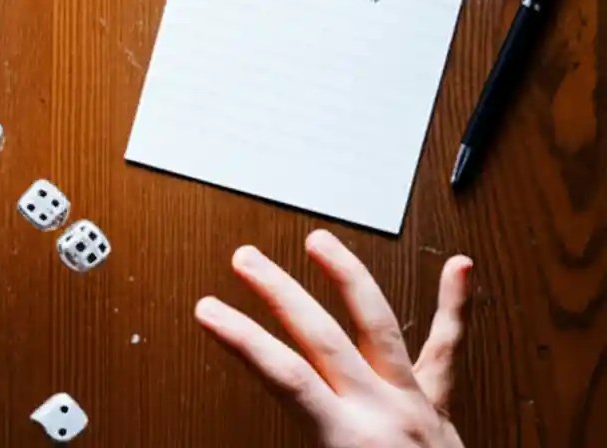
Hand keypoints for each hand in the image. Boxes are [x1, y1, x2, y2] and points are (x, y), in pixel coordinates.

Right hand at [195, 230, 472, 447]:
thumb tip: (252, 432)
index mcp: (350, 440)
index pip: (283, 375)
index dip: (241, 338)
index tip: (208, 310)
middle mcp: (383, 410)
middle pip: (321, 336)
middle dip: (278, 292)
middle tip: (246, 260)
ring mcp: (414, 402)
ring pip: (377, 324)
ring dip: (347, 277)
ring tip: (319, 242)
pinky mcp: (439, 406)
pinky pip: (447, 350)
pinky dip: (455, 306)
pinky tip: (460, 268)